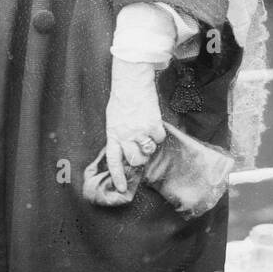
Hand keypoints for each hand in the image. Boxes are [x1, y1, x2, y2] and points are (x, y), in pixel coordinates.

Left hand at [105, 59, 165, 194]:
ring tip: (146, 132)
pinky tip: (152, 122)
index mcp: (113, 134)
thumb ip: (118, 136)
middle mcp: (125, 135)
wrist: (132, 83)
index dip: (117, 176)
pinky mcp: (153, 125)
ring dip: (149, 145)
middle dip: (140, 159)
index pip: (113, 160)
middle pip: (135, 160)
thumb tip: (126, 152)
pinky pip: (159, 138)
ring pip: (149, 151)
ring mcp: (139, 131)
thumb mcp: (113, 121)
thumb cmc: (121, 101)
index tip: (121, 188)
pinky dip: (158, 133)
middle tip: (141, 149)